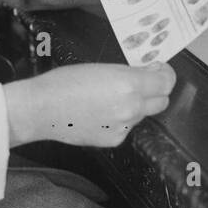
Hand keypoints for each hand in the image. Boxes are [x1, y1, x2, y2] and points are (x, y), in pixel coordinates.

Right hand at [3, 62, 176, 148]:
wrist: (41, 109)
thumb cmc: (64, 82)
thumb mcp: (101, 67)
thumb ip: (129, 72)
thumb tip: (149, 73)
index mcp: (128, 84)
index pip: (166, 82)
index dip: (165, 74)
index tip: (159, 70)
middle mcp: (131, 107)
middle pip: (162, 101)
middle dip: (156, 90)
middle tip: (144, 81)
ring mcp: (124, 127)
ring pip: (143, 114)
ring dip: (136, 105)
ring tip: (110, 97)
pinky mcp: (114, 140)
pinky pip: (127, 127)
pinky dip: (121, 119)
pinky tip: (101, 112)